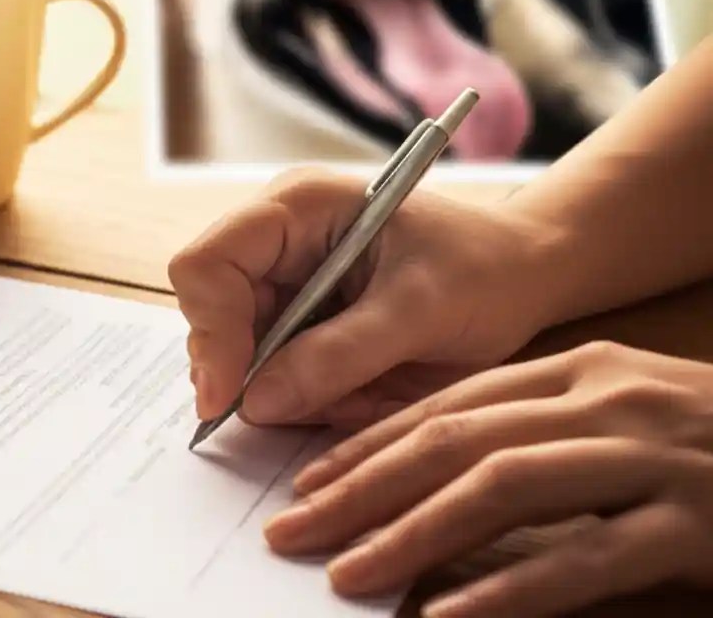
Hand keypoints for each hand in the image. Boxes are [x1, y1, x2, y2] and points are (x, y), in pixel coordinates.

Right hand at [168, 169, 558, 427]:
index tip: (227, 399)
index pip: (206, 264)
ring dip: (288, 391)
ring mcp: (281, 283)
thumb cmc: (484, 270)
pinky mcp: (295, 321)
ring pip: (238, 355)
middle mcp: (274, 241)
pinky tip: (364, 390)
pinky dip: (308, 399)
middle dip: (249, 371)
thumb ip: (338, 355)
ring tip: (365, 391)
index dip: (209, 331)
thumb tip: (255, 403)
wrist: (523, 278)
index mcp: (296, 207)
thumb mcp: (420, 311)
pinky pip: (272, 376)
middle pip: (210, 314)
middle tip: (302, 409)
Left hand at [265, 341, 712, 616]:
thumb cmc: (710, 450)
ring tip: (346, 575)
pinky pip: (584, 559)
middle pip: (457, 440)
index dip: (369, 442)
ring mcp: (654, 460)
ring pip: (504, 489)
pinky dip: (508, 590)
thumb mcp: (618, 423)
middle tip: (293, 531)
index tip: (308, 480)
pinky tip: (448, 617)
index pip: (450, 401)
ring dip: (412, 533)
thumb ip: (534, 438)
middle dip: (363, 487)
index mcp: (583, 371)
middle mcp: (609, 401)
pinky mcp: (694, 527)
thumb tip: (429, 481)